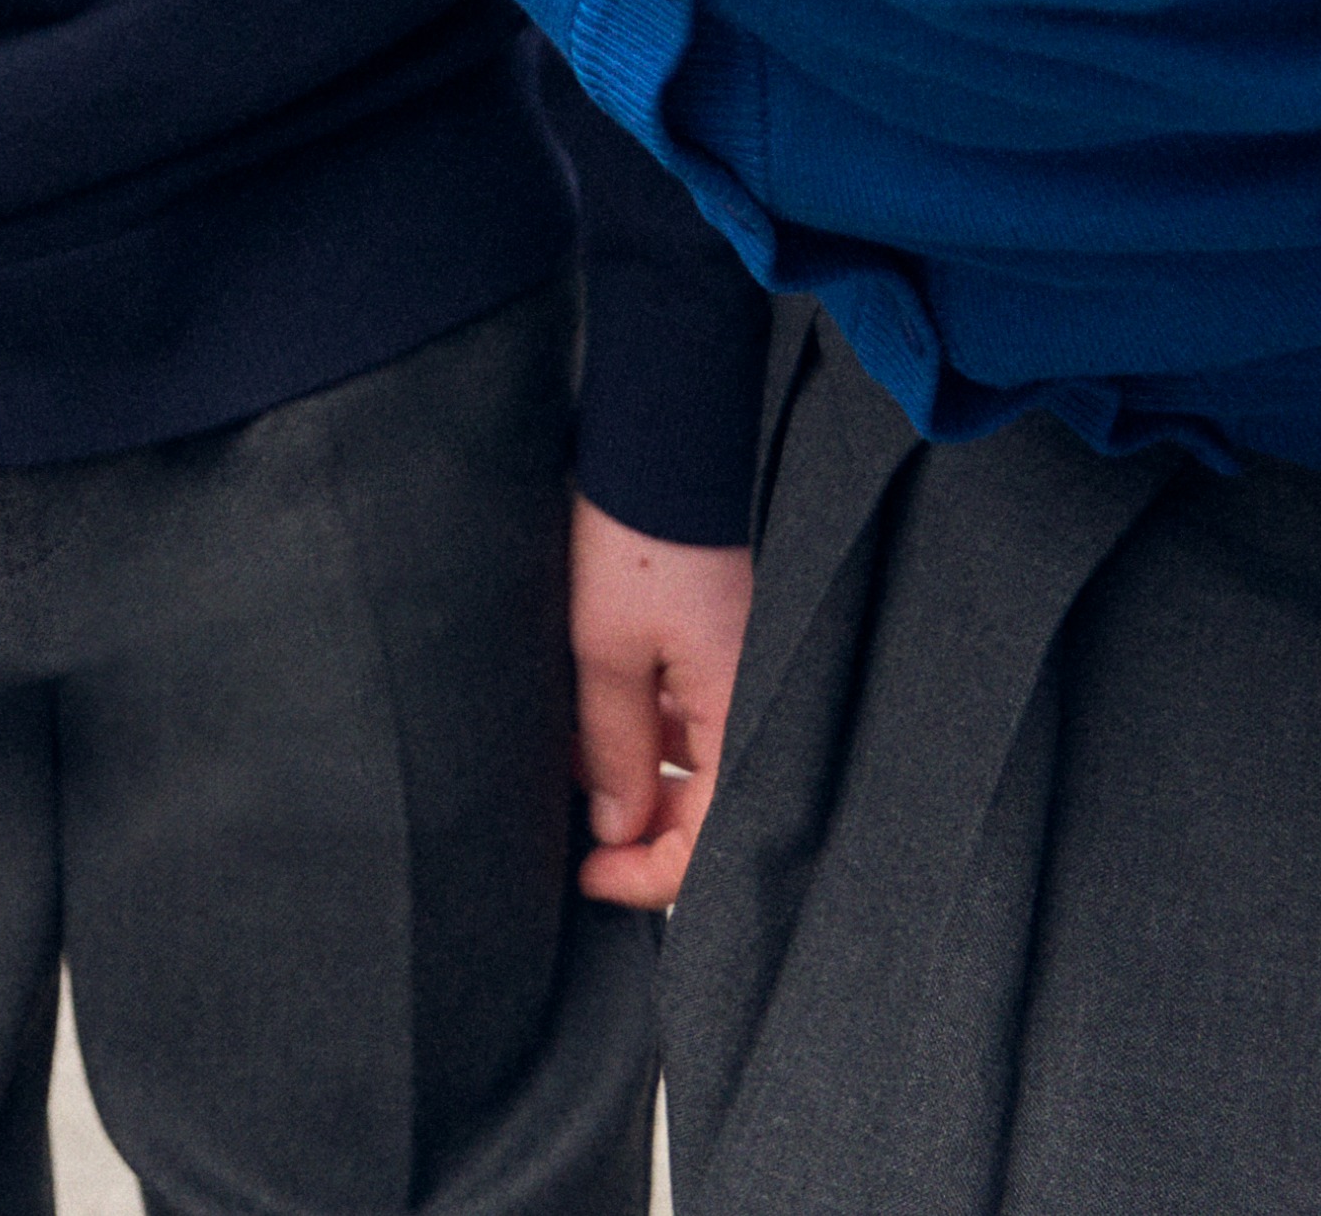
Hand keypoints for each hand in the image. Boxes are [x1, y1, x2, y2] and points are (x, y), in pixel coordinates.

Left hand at [567, 499, 749, 909]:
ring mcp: (740, 669)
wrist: (670, 442)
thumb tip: (616, 826)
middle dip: (640, 828)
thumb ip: (615, 744)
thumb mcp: (607, 648)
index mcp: (740, 715)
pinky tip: (592, 716)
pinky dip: (647, 727)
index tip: (590, 877)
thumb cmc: (642, 540)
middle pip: (708, 805)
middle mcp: (753, 701)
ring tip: (568, 765)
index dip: (650, 873)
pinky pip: (693, 710)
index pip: (712, 839)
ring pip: (695, 758)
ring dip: (637, 774)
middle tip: (573, 833)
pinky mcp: (724, 640)